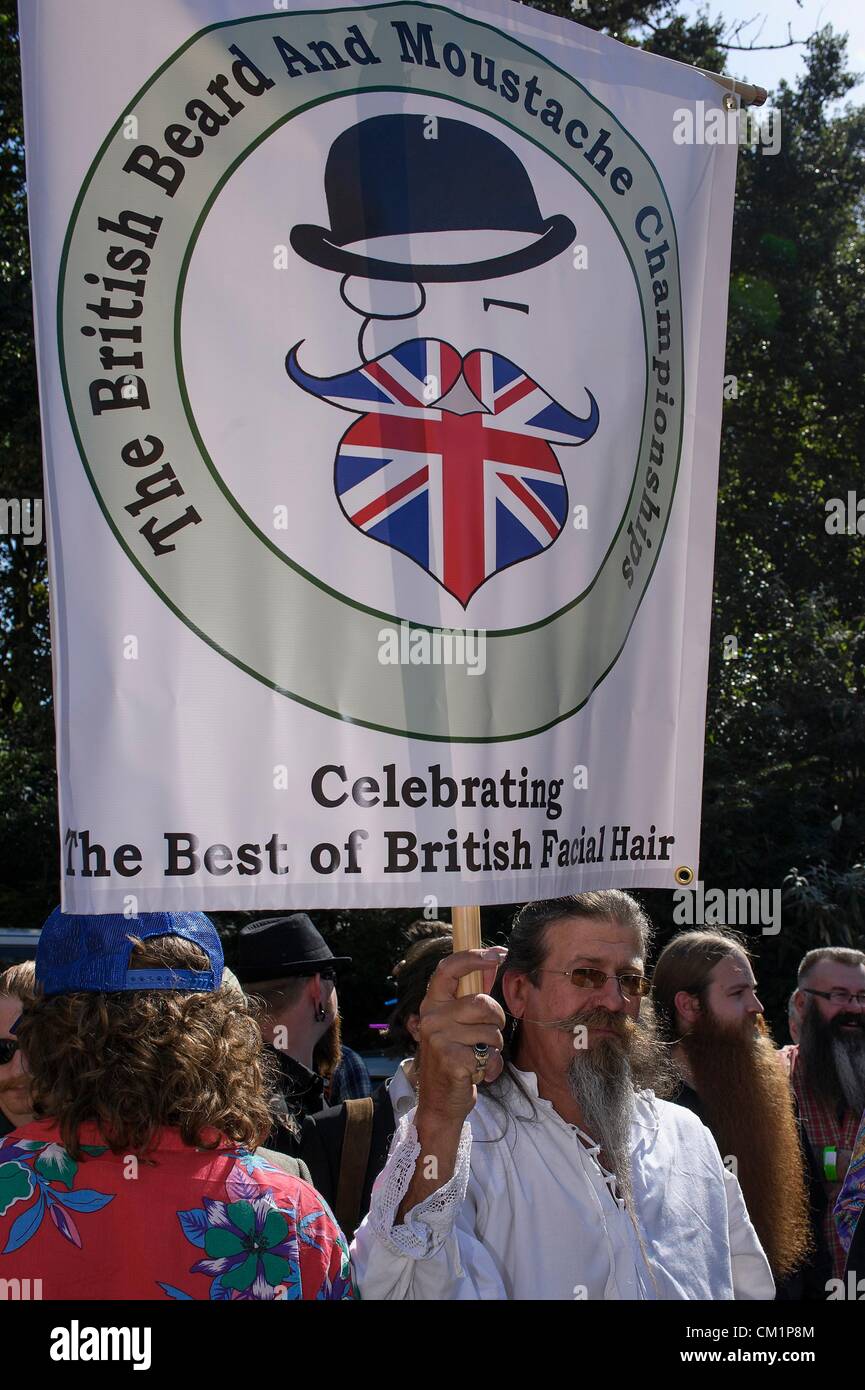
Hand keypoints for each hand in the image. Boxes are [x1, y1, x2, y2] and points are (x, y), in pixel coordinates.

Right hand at [415, 946, 506, 1127]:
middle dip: (497, 1020)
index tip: (496, 953)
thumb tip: (494, 959)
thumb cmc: (455, 1057)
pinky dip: (492, 1067)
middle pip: (483, 1003)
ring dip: (494, 1047)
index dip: (472, 957)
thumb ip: (472, 997)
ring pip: (491, 1031)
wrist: (440, 1101)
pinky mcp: (451, 1059)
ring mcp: (439, 1038)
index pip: (448, 969)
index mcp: (433, 1004)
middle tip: (489, 1035)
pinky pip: (490, 1054)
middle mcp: (432, 1017)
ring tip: (479, 1057)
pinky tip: (478, 1073)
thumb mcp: (456, 1025)